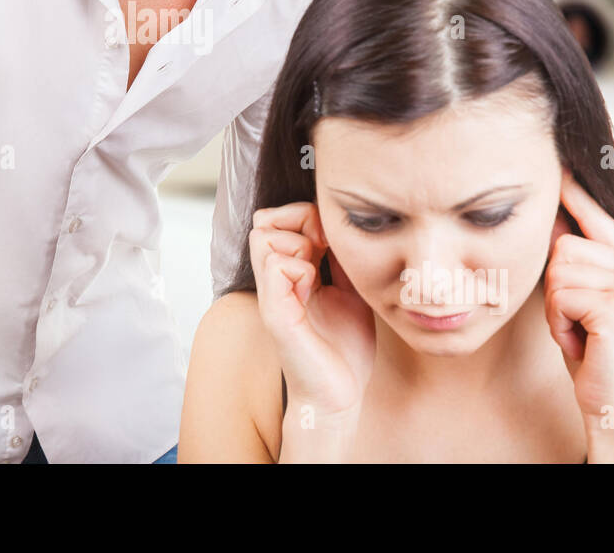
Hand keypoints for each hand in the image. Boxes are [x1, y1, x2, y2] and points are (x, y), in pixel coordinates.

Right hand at [249, 202, 376, 421]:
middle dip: (298, 221)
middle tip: (323, 248)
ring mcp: (271, 297)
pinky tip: (312, 289)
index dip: (304, 216)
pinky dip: (298, 268)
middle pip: (263, 221)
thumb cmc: (343, 349)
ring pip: (263, 237)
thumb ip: (340, 260)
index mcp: (290, 275)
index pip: (276, 219)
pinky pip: (275, 267)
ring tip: (316, 272)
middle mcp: (274, 282)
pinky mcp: (275, 314)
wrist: (340, 396)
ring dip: (297, 244)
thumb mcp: (350, 290)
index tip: (330, 239)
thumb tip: (341, 228)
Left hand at [544, 168, 613, 429]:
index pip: (596, 214)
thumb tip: (547, 212)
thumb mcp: (582, 294)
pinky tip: (581, 341)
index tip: (558, 165)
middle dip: (555, 287)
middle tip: (577, 318)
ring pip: (557, 271)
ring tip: (580, 329)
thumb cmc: (594, 348)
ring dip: (556, 308)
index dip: (573, 192)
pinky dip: (559, 324)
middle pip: (562, 245)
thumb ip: (572, 256)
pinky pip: (560, 297)